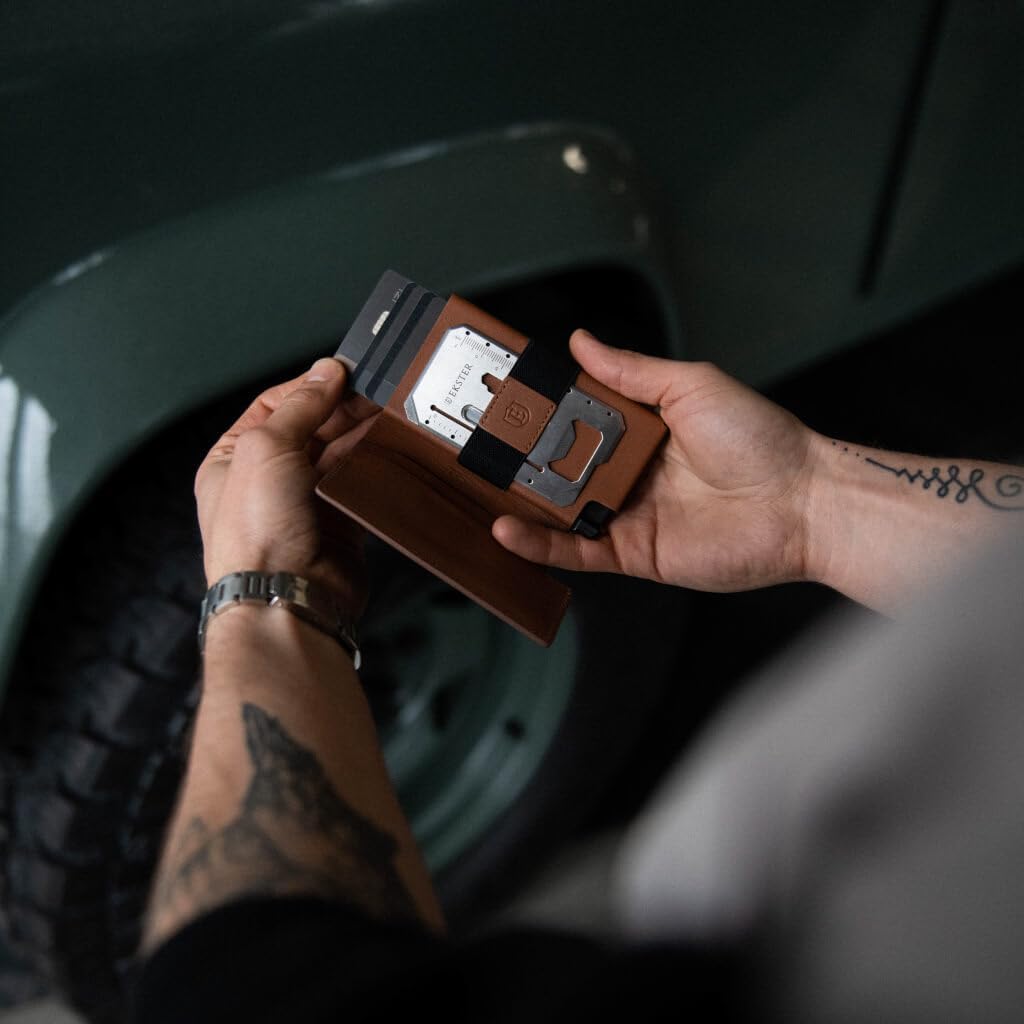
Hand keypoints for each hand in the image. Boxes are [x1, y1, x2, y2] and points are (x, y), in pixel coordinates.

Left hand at [195, 358, 379, 617]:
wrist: (287, 597)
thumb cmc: (256, 534)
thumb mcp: (266, 447)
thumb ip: (299, 406)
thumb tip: (324, 373)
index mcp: (236, 457)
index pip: (275, 405)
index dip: (309, 386)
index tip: (342, 373)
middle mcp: (268, 479)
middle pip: (311, 427)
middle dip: (341, 408)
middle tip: (372, 392)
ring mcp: (304, 502)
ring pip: (338, 454)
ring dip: (359, 435)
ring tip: (383, 414)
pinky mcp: (338, 524)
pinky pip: (358, 484)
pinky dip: (372, 467)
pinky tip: (384, 450)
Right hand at [492, 331, 817, 591]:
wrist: (802, 502)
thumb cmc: (760, 439)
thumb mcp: (690, 385)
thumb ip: (630, 370)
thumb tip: (580, 342)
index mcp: (641, 429)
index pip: (576, 419)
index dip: (540, 412)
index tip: (501, 400)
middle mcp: (629, 472)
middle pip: (560, 466)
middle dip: (519, 458)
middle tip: (474, 446)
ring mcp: (629, 515)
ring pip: (561, 511)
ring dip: (520, 502)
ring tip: (478, 487)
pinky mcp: (634, 553)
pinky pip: (578, 551)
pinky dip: (541, 544)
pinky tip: (508, 529)